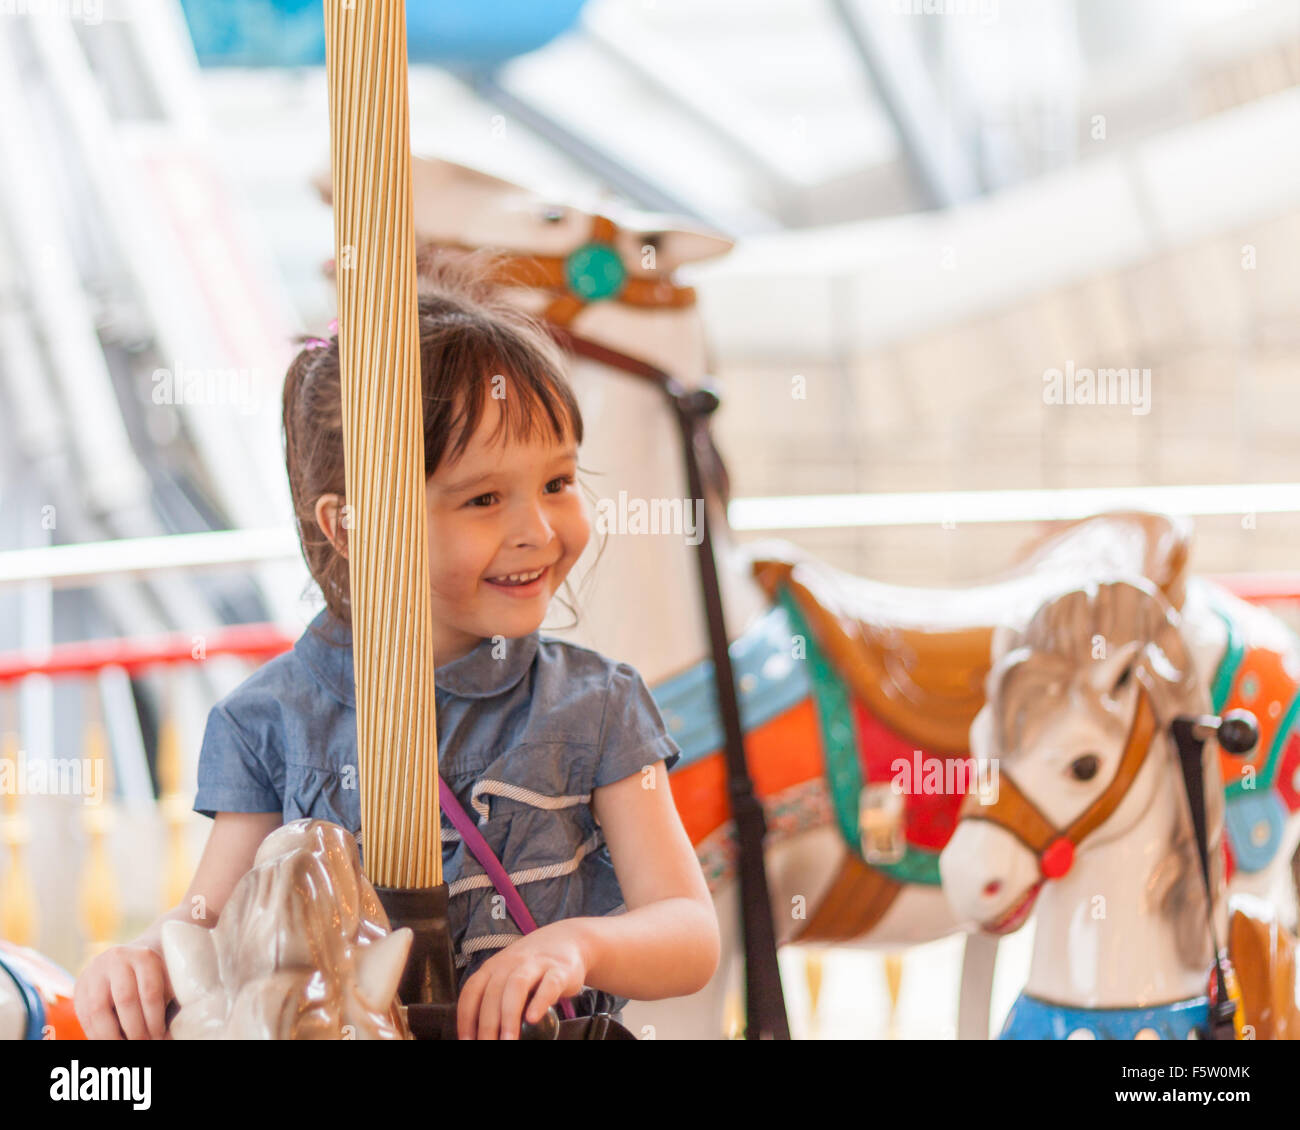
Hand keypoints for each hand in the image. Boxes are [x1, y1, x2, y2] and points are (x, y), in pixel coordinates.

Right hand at [74, 944, 173, 1039]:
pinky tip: (108, 1041)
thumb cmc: (154, 976)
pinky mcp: (80, 985)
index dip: (154, 1019)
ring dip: (111, 1036)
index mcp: (144, 956)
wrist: (129, 959)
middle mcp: (117, 959)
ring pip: (98, 1010)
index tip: (159, 1036)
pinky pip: (84, 1015)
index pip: (150, 991)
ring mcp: (95, 971)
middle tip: (143, 1043)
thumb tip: (166, 1037)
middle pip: (125, 1000)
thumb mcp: (166, 980)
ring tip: (124, 1047)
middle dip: (134, 1030)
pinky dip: (96, 1034)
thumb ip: (167, 1001)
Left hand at [457, 921, 588, 1039]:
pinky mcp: (559, 969)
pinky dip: (539, 1002)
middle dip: (487, 1026)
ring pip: (516, 986)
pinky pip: (549, 985)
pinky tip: (533, 1019)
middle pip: (493, 993)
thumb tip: (481, 1033)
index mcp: (494, 966)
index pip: (472, 991)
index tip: (466, 1040)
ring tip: (508, 1041)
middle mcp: (511, 962)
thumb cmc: (533, 966)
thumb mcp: (508, 974)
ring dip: (509, 1017)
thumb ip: (495, 998)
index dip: (466, 1018)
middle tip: (486, 1047)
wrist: (569, 938)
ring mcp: (535, 964)